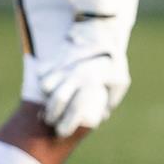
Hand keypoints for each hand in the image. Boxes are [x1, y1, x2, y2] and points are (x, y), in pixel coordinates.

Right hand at [38, 16, 129, 137]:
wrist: (102, 29)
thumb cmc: (113, 59)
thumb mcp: (120, 79)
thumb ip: (112, 99)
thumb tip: (103, 116)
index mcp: (92, 82)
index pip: (76, 108)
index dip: (67, 124)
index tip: (61, 133)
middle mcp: (76, 74)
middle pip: (56, 100)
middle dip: (50, 114)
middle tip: (50, 121)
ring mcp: (64, 65)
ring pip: (45, 86)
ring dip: (45, 97)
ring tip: (48, 104)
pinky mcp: (55, 56)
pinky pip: (42, 72)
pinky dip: (43, 79)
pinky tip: (48, 84)